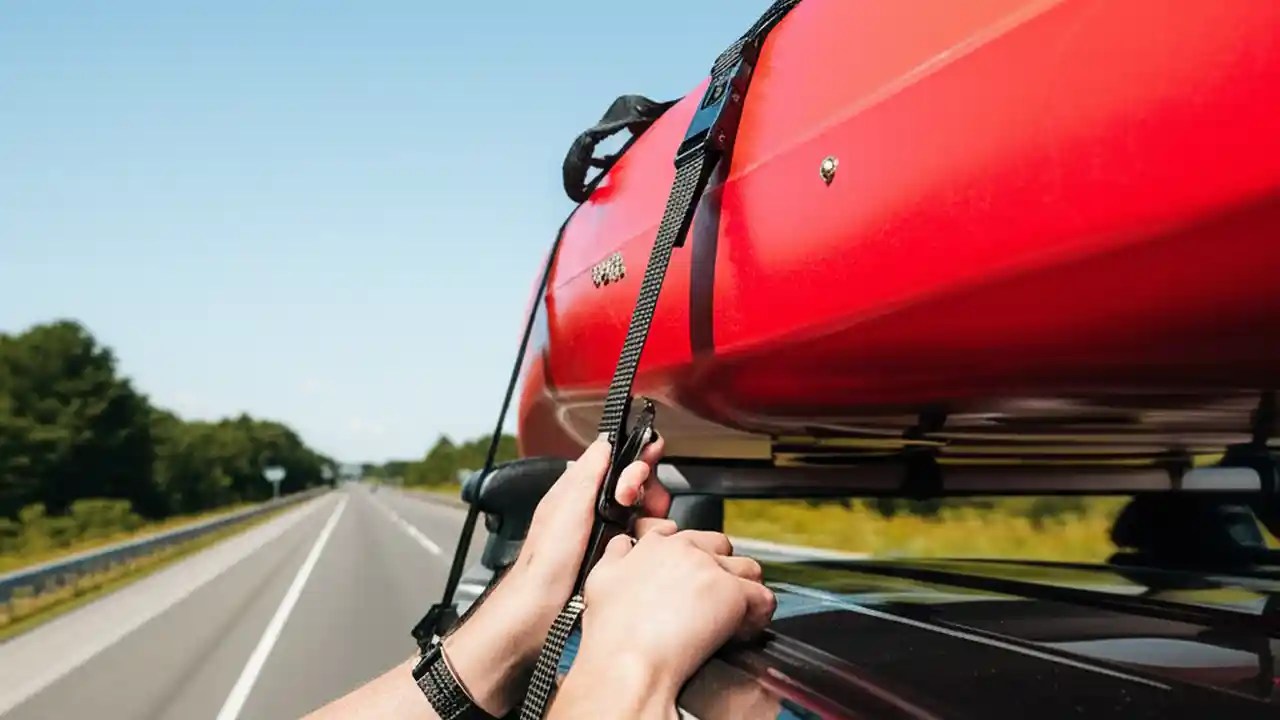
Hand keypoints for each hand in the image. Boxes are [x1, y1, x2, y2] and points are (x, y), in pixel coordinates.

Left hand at [441, 435, 670, 714]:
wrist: (536, 617)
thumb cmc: (543, 567)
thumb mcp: (567, 510)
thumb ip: (587, 474)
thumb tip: (605, 442)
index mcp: (576, 492)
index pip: (614, 462)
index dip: (635, 458)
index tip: (650, 458)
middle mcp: (590, 511)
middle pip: (633, 486)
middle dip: (646, 488)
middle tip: (642, 503)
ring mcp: (602, 536)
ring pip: (640, 513)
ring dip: (650, 515)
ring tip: (644, 528)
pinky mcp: (612, 560)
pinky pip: (639, 540)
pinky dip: (647, 540)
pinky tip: (644, 547)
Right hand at [550, 527, 775, 718]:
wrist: (628, 660)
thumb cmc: (611, 632)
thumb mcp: (599, 581)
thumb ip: (615, 556)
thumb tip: (622, 545)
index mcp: (654, 546)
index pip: (685, 536)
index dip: (693, 558)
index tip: (693, 578)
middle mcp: (684, 550)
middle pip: (720, 547)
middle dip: (722, 570)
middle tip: (714, 601)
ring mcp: (710, 568)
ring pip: (748, 569)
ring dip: (745, 591)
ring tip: (735, 617)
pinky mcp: (732, 592)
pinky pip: (763, 598)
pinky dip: (758, 616)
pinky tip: (743, 631)